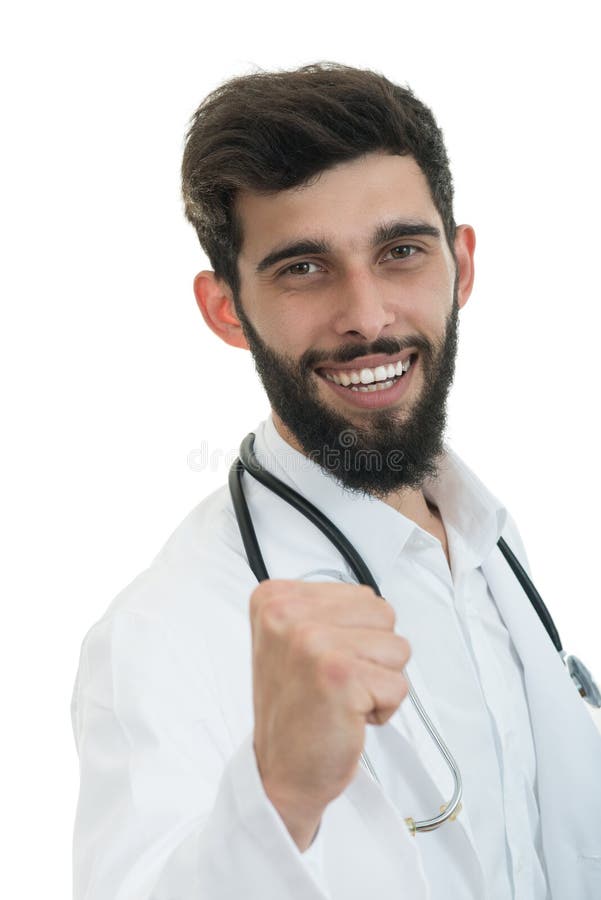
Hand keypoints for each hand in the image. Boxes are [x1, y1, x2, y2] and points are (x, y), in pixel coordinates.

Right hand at [250, 578, 410, 849]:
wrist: (280, 771)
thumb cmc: (296, 710)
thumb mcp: (292, 640)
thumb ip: (326, 610)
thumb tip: (372, 601)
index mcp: (275, 598)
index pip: (360, 595)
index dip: (355, 636)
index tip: (321, 662)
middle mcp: (288, 613)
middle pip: (383, 614)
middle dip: (372, 654)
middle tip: (336, 682)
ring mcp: (312, 641)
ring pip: (396, 647)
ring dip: (379, 680)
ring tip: (342, 698)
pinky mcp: (339, 674)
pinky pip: (399, 684)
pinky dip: (383, 708)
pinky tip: (348, 716)